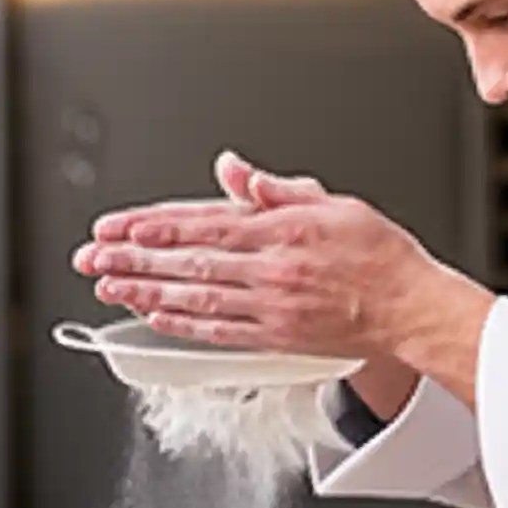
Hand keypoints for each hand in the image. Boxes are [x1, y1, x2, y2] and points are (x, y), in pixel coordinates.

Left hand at [72, 156, 442, 358]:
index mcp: (284, 232)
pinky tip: (155, 317)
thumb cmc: (381, 257)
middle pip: (189, 263)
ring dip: (147, 293)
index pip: (205, 226)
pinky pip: (219, 332)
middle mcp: (272, 271)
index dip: (156, 227)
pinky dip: (182, 324)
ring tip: (110, 286)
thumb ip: (279, 190)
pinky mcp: (277, 337)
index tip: (119, 227)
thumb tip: (237, 171)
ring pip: (196, 299)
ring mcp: (272, 308)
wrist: (412, 309)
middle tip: (95, 257)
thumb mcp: (334, 205)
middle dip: (135, 259)